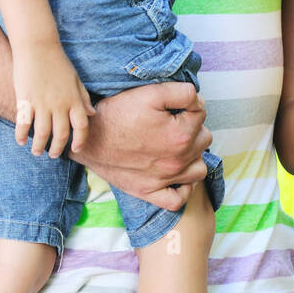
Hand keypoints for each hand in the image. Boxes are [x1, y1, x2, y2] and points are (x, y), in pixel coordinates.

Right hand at [12, 41, 94, 156]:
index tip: (76, 149)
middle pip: (61, 134)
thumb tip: (92, 113)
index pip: (81, 126)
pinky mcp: (25, 100)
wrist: (38, 46)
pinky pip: (23, 124)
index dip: (80, 141)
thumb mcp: (75, 79)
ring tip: (36, 152)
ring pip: (42, 134)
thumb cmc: (57, 62)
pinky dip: (21, 135)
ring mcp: (42, 104)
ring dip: (39, 147)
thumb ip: (83, 97)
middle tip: (53, 154)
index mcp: (74, 100)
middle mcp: (60, 105)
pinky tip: (21, 141)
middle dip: (57, 149)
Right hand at [68, 81, 211, 211]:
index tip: (173, 105)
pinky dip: (183, 189)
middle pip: (204, 139)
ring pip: (199, 169)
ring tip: (178, 145)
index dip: (189, 104)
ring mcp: (165, 179)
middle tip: (174, 122)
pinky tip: (177, 175)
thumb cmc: (118, 113)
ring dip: (194, 156)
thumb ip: (183, 93)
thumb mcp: (151, 93)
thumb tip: (199, 101)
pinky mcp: (150, 192)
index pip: (202, 114)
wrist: (89, 137)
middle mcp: (177, 161)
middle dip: (193, 128)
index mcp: (181, 135)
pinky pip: (178, 200)